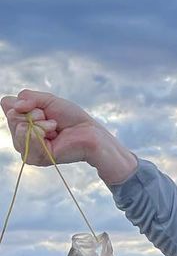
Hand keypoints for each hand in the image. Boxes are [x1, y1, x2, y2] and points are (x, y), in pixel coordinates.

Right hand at [2, 90, 136, 184]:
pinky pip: (26, 141)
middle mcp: (22, 134)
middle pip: (11, 117)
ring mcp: (28, 147)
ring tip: (54, 127)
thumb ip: (28, 97)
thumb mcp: (48, 100)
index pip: (8, 105)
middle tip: (52, 121)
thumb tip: (13, 106)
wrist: (90, 133)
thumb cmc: (72, 118)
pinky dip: (39, 134)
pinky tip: (52, 135)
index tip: (42, 108)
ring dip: (39, 124)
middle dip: (34, 113)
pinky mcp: (36, 158)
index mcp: (24, 120)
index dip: (24, 103)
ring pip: (17, 129)